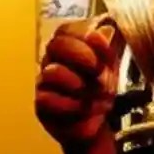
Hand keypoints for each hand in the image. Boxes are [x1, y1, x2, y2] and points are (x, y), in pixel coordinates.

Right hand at [35, 19, 119, 146]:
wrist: (98, 123)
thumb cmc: (101, 90)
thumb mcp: (112, 66)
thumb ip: (107, 48)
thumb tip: (101, 33)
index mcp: (69, 45)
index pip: (67, 30)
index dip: (85, 36)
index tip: (103, 46)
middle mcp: (53, 60)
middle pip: (56, 45)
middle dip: (81, 55)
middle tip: (98, 70)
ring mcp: (45, 82)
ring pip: (52, 72)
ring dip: (78, 84)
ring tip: (92, 95)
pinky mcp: (41, 104)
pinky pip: (48, 99)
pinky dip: (70, 105)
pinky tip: (82, 109)